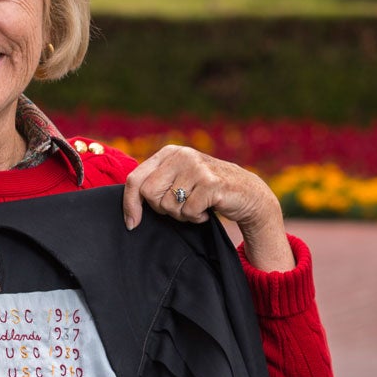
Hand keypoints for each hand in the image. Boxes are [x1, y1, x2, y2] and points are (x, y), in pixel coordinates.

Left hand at [122, 145, 293, 270]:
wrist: (247, 193)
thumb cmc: (206, 191)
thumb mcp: (179, 179)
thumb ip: (156, 183)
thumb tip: (128, 209)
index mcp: (169, 152)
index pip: (135, 179)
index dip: (129, 204)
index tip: (132, 224)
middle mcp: (181, 155)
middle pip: (149, 194)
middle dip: (162, 209)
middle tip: (181, 207)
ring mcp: (197, 168)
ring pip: (169, 205)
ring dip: (182, 215)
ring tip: (197, 206)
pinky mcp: (211, 183)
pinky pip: (188, 212)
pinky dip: (196, 218)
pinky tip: (207, 210)